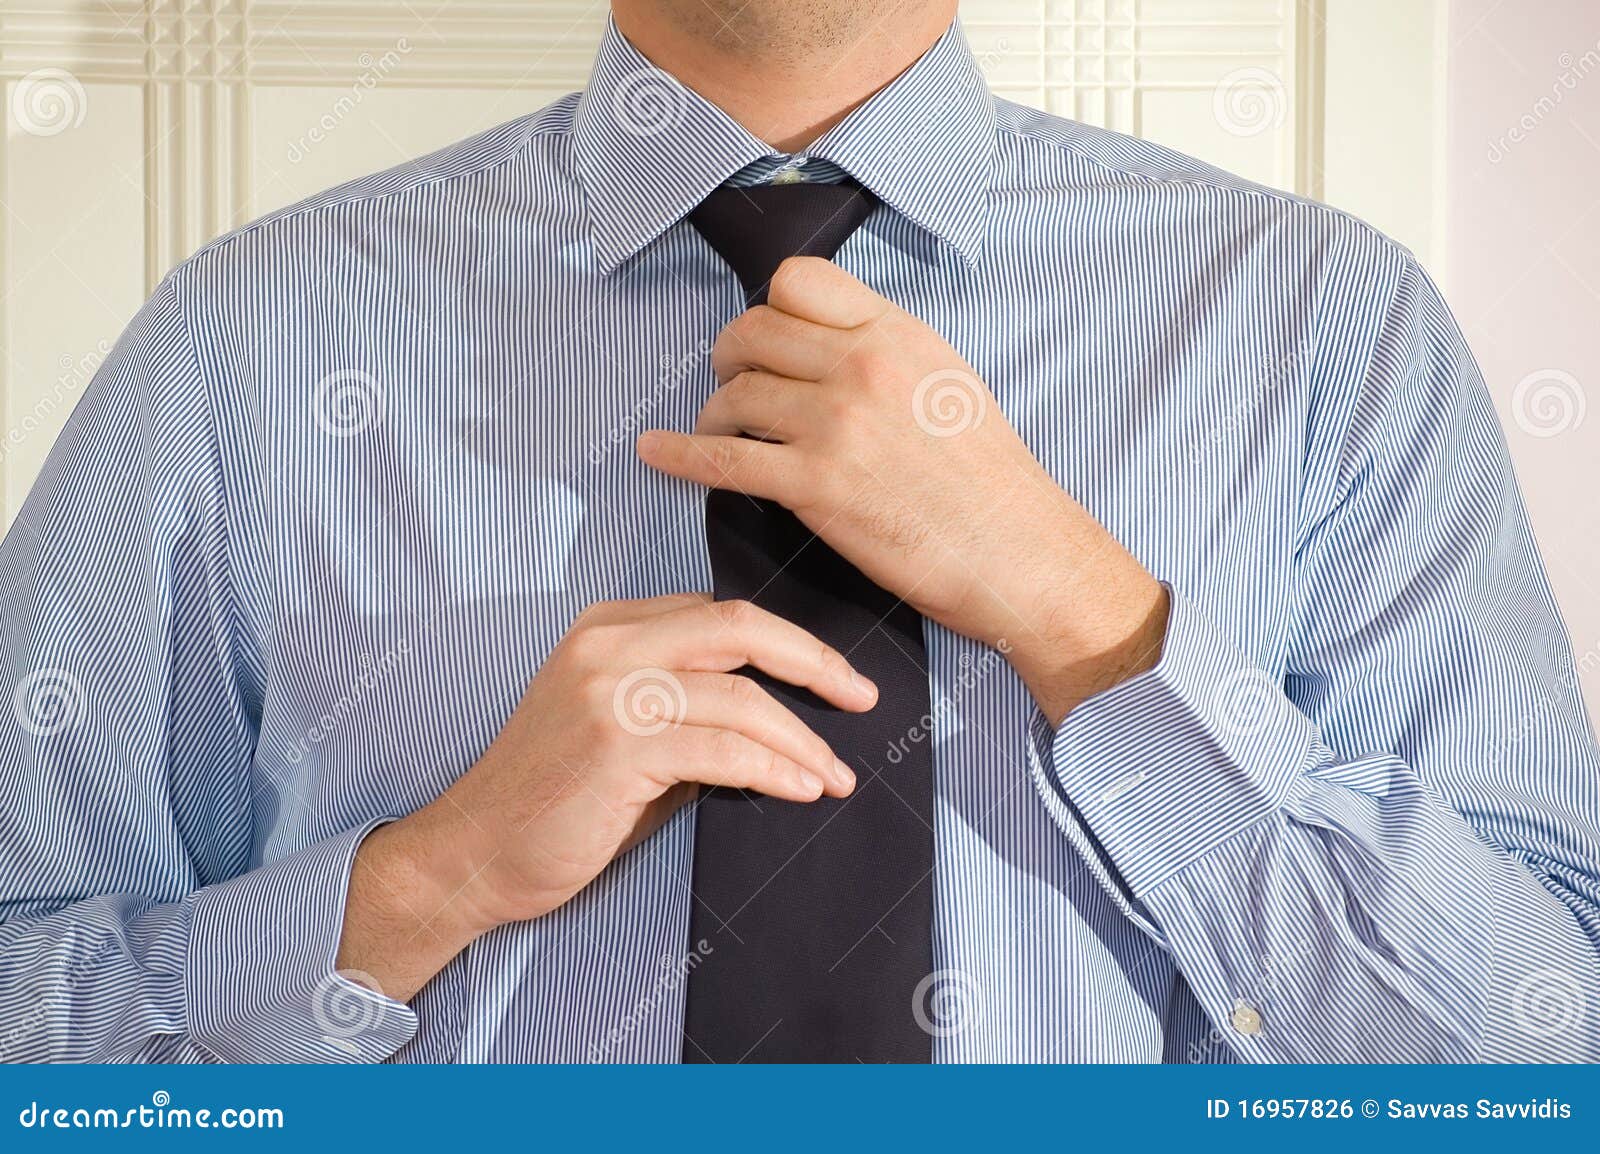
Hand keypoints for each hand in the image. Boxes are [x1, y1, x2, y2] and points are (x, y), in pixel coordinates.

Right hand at [338, 593, 871, 1000]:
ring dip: (802, 740)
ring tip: (835, 776)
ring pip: (741, 697)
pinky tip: (802, 789)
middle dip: (815, 663)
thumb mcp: (623, 731)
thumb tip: (776, 717)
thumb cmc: (555, 800)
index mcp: (609, 628)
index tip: (834, 680)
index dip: (789, 643)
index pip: (720, 615)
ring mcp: (610, 692)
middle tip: (863, 699)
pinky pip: (724, 749)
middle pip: (739, 629)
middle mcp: (608, 645)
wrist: (475, 853)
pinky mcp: (616, 747)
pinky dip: (774, 769)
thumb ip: (686, 706)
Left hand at [636, 256, 1167, 725]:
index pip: (797, 282)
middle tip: (731, 384)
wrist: (1015, 550)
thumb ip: (886, 350)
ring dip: (714, 413)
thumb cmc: (989, 478)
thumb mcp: (948, 380)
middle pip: (752, 331)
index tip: (767, 340)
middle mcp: (861, 366)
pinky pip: (723, 458)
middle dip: (729, 358)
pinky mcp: (814, 487)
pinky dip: (680, 455)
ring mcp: (835, 424)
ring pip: (734, 393)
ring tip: (718, 431)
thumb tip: (825, 343)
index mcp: (895, 333)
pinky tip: (655, 453)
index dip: (769, 309)